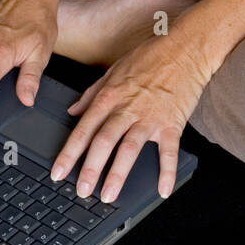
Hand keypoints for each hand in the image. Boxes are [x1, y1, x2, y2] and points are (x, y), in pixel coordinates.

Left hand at [50, 29, 211, 203]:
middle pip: (103, 141)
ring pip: (129, 149)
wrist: (185, 48)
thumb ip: (91, 93)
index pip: (84, 129)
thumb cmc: (150, 56)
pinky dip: (167, 172)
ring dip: (117, 174)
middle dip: (90, 168)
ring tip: (108, 195)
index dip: (69, 152)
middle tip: (80, 191)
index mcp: (110, 96)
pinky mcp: (172, 122)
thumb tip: (73, 111)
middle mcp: (127, 108)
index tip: (58, 172)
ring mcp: (150, 116)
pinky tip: (162, 190)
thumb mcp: (113, 70)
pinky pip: (168, 151)